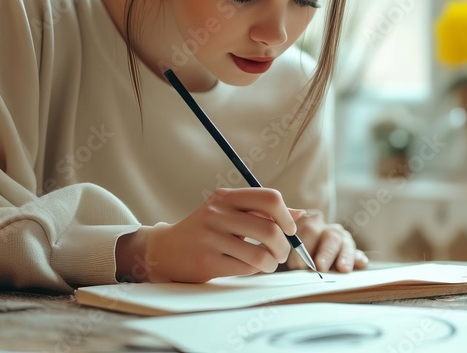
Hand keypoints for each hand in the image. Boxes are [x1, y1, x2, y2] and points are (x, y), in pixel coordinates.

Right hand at [116, 188, 299, 283]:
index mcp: (226, 197)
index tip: (289, 230)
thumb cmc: (207, 230)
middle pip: (269, 229)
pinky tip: (252, 267)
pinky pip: (246, 268)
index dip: (286, 216)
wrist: (166, 250)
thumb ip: (262, 211)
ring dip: (272, 262)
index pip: (269, 198)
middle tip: (282, 253)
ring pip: (260, 253)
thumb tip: (299, 215)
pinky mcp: (207, 261)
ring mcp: (211, 237)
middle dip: (284, 246)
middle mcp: (217, 214)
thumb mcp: (230, 212)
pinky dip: (256, 270)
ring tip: (269, 263)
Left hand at [285, 211, 368, 272]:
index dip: (303, 245)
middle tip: (320, 267)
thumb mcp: (286, 246)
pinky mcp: (354, 253)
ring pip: (346, 243)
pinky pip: (358, 254)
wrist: (308, 256)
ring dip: (344, 256)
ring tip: (343, 268)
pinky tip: (360, 263)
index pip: (308, 227)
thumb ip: (286, 246)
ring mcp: (343, 240)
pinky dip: (359, 258)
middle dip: (325, 252)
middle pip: (330, 236)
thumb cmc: (292, 254)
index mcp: (310, 222)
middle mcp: (328, 229)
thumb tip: (288, 252)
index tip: (298, 264)